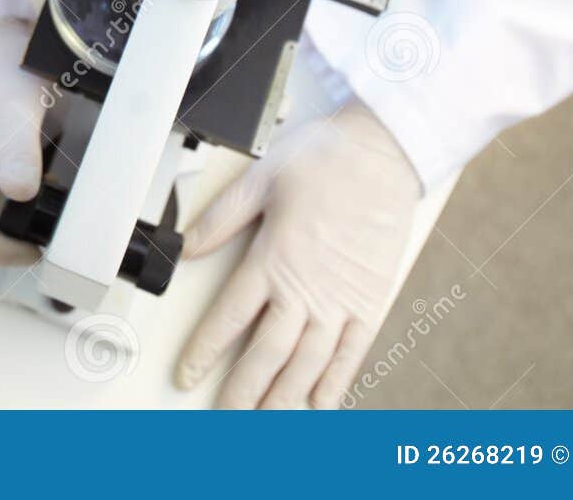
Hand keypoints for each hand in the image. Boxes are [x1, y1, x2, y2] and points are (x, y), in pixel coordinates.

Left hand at [175, 103, 420, 408]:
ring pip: (307, 363)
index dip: (204, 352)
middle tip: (227, 414)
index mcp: (272, 258)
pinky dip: (335, 382)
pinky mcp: (370, 300)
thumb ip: (221, 218)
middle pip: (267, 354)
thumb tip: (187, 245)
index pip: (228, 319)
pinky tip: (321, 403)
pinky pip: (351, 353)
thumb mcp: (260, 178)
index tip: (187, 374)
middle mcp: (306, 287)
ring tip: (268, 420)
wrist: (385, 152)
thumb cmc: (326, 157)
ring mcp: (341, 299)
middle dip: (243, 390)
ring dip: (285, 396)